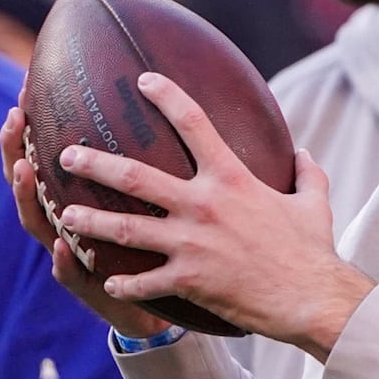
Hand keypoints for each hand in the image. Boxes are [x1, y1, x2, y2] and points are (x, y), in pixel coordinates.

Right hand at [0, 102, 168, 337]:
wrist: (162, 309)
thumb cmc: (155, 248)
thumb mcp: (149, 201)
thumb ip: (149, 164)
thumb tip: (160, 102)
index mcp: (79, 199)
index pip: (47, 156)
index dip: (35, 125)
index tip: (26, 87)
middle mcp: (68, 223)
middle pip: (32, 183)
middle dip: (18, 149)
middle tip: (15, 117)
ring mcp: (74, 256)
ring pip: (41, 224)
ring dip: (29, 197)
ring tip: (23, 170)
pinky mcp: (92, 290)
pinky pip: (73, 275)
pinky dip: (64, 261)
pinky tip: (61, 245)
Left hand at [52, 72, 375, 358]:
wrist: (310, 297)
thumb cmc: (312, 248)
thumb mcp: (314, 202)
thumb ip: (306, 173)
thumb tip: (303, 154)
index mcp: (232, 178)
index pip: (194, 124)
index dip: (167, 96)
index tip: (144, 80)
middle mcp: (203, 205)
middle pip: (135, 177)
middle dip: (95, 163)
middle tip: (67, 155)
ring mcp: (190, 244)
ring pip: (125, 229)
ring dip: (89, 222)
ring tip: (64, 215)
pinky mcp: (187, 280)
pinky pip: (143, 282)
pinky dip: (122, 283)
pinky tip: (108, 281)